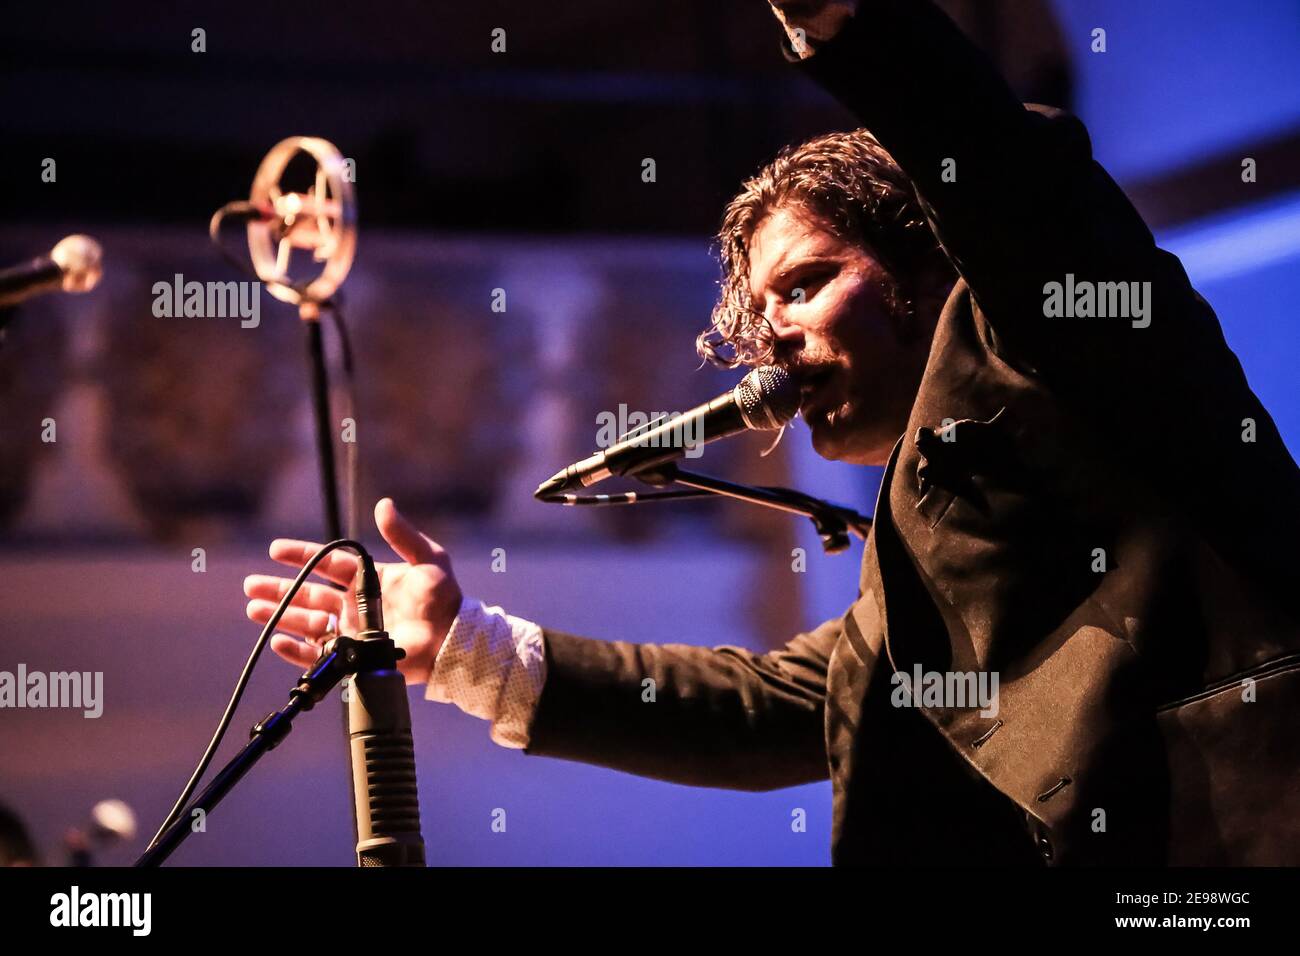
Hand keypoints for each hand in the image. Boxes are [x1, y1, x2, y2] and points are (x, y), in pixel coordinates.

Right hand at [243, 498, 462, 684]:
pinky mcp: (353, 656)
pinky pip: (317, 653)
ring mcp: (352, 630)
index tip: (275, 549)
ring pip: (306, 621)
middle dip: (279, 588)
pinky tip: (277, 640)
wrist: (452, 641)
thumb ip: (403, 535)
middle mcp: (355, 603)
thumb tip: (383, 504)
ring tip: (254, 609)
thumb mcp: (428, 560)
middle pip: (308, 593)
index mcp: (369, 578)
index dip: (301, 555)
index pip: (328, 563)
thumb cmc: (445, 599)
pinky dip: (296, 649)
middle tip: (250, 585)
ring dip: (279, 614)